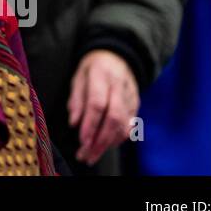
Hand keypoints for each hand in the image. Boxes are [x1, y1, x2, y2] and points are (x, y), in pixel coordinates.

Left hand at [67, 49, 138, 165]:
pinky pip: (130, 125)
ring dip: (108, 143)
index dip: (90, 124)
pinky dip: (118, 138)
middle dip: (100, 140)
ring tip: (93, 155)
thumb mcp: (78, 77)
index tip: (81, 141)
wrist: (117, 55)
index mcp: (101, 74)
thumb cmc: (93, 68)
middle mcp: (119, 85)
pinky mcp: (136, 104)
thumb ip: (76, 100)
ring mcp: (130, 95)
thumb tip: (74, 123)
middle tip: (87, 155)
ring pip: (123, 124)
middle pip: (113, 118)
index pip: (97, 103)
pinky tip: (106, 145)